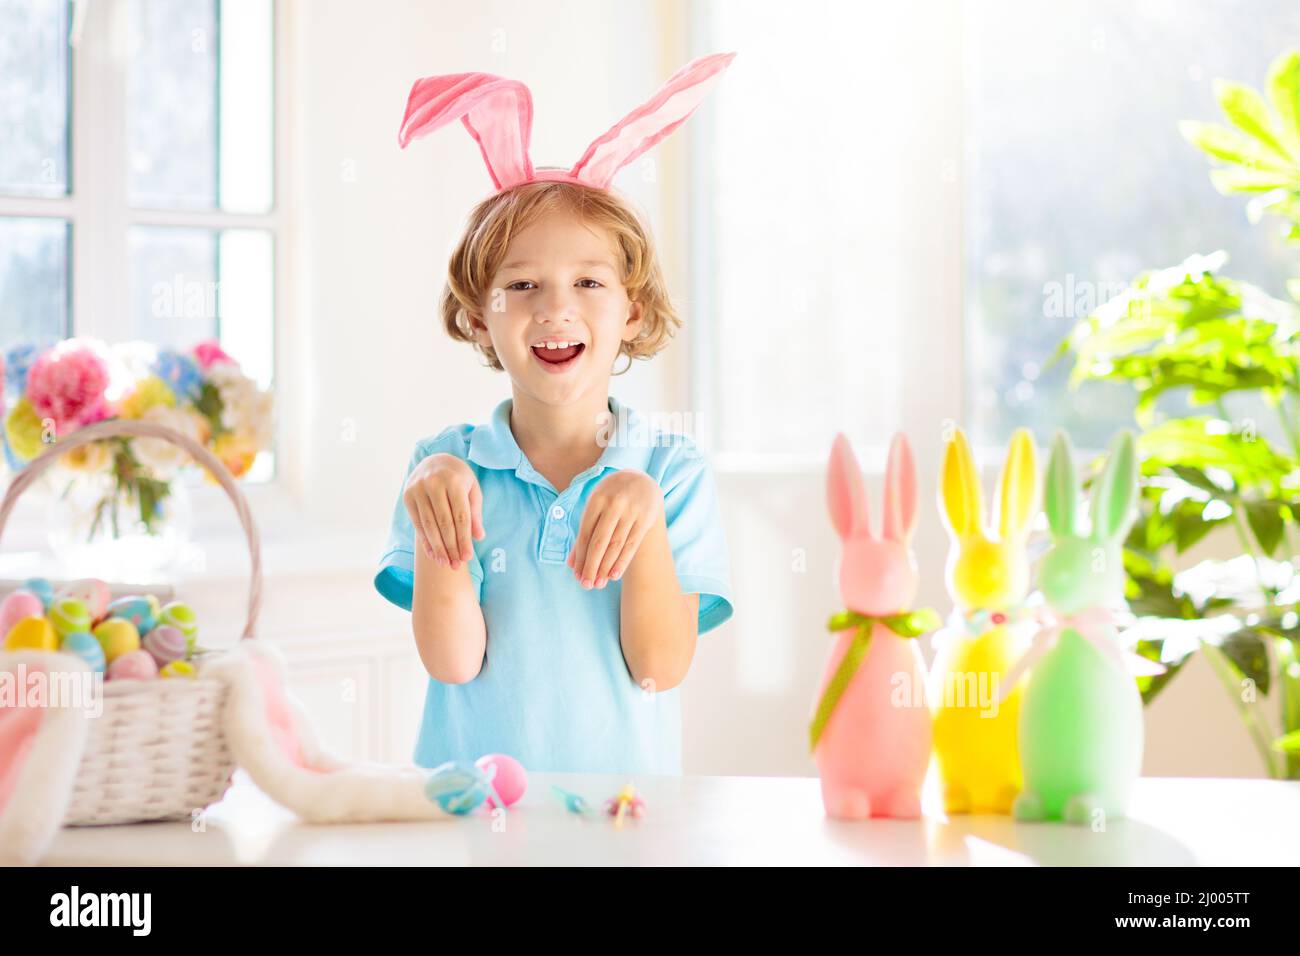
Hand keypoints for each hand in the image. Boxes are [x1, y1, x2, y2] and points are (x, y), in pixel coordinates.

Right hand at [403, 453, 483, 569]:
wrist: (435, 460)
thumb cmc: (459, 479)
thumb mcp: (472, 490)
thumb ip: (475, 513)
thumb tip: (478, 537)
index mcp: (454, 481)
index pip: (460, 516)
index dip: (464, 538)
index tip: (468, 557)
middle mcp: (434, 483)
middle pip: (444, 523)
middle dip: (451, 546)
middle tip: (456, 565)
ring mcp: (418, 489)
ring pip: (429, 525)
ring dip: (437, 547)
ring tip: (445, 563)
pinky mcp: (408, 496)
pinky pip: (417, 523)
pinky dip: (425, 540)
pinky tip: (432, 553)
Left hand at [567, 469, 664, 588]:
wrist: (640, 480)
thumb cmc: (610, 498)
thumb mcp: (596, 507)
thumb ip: (584, 533)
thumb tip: (571, 563)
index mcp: (596, 499)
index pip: (585, 534)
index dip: (580, 557)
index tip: (576, 575)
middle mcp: (614, 504)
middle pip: (599, 542)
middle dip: (591, 566)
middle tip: (586, 585)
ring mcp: (631, 510)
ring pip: (616, 545)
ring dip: (606, 567)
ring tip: (599, 583)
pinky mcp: (646, 518)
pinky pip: (632, 544)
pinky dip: (622, 561)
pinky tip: (614, 575)